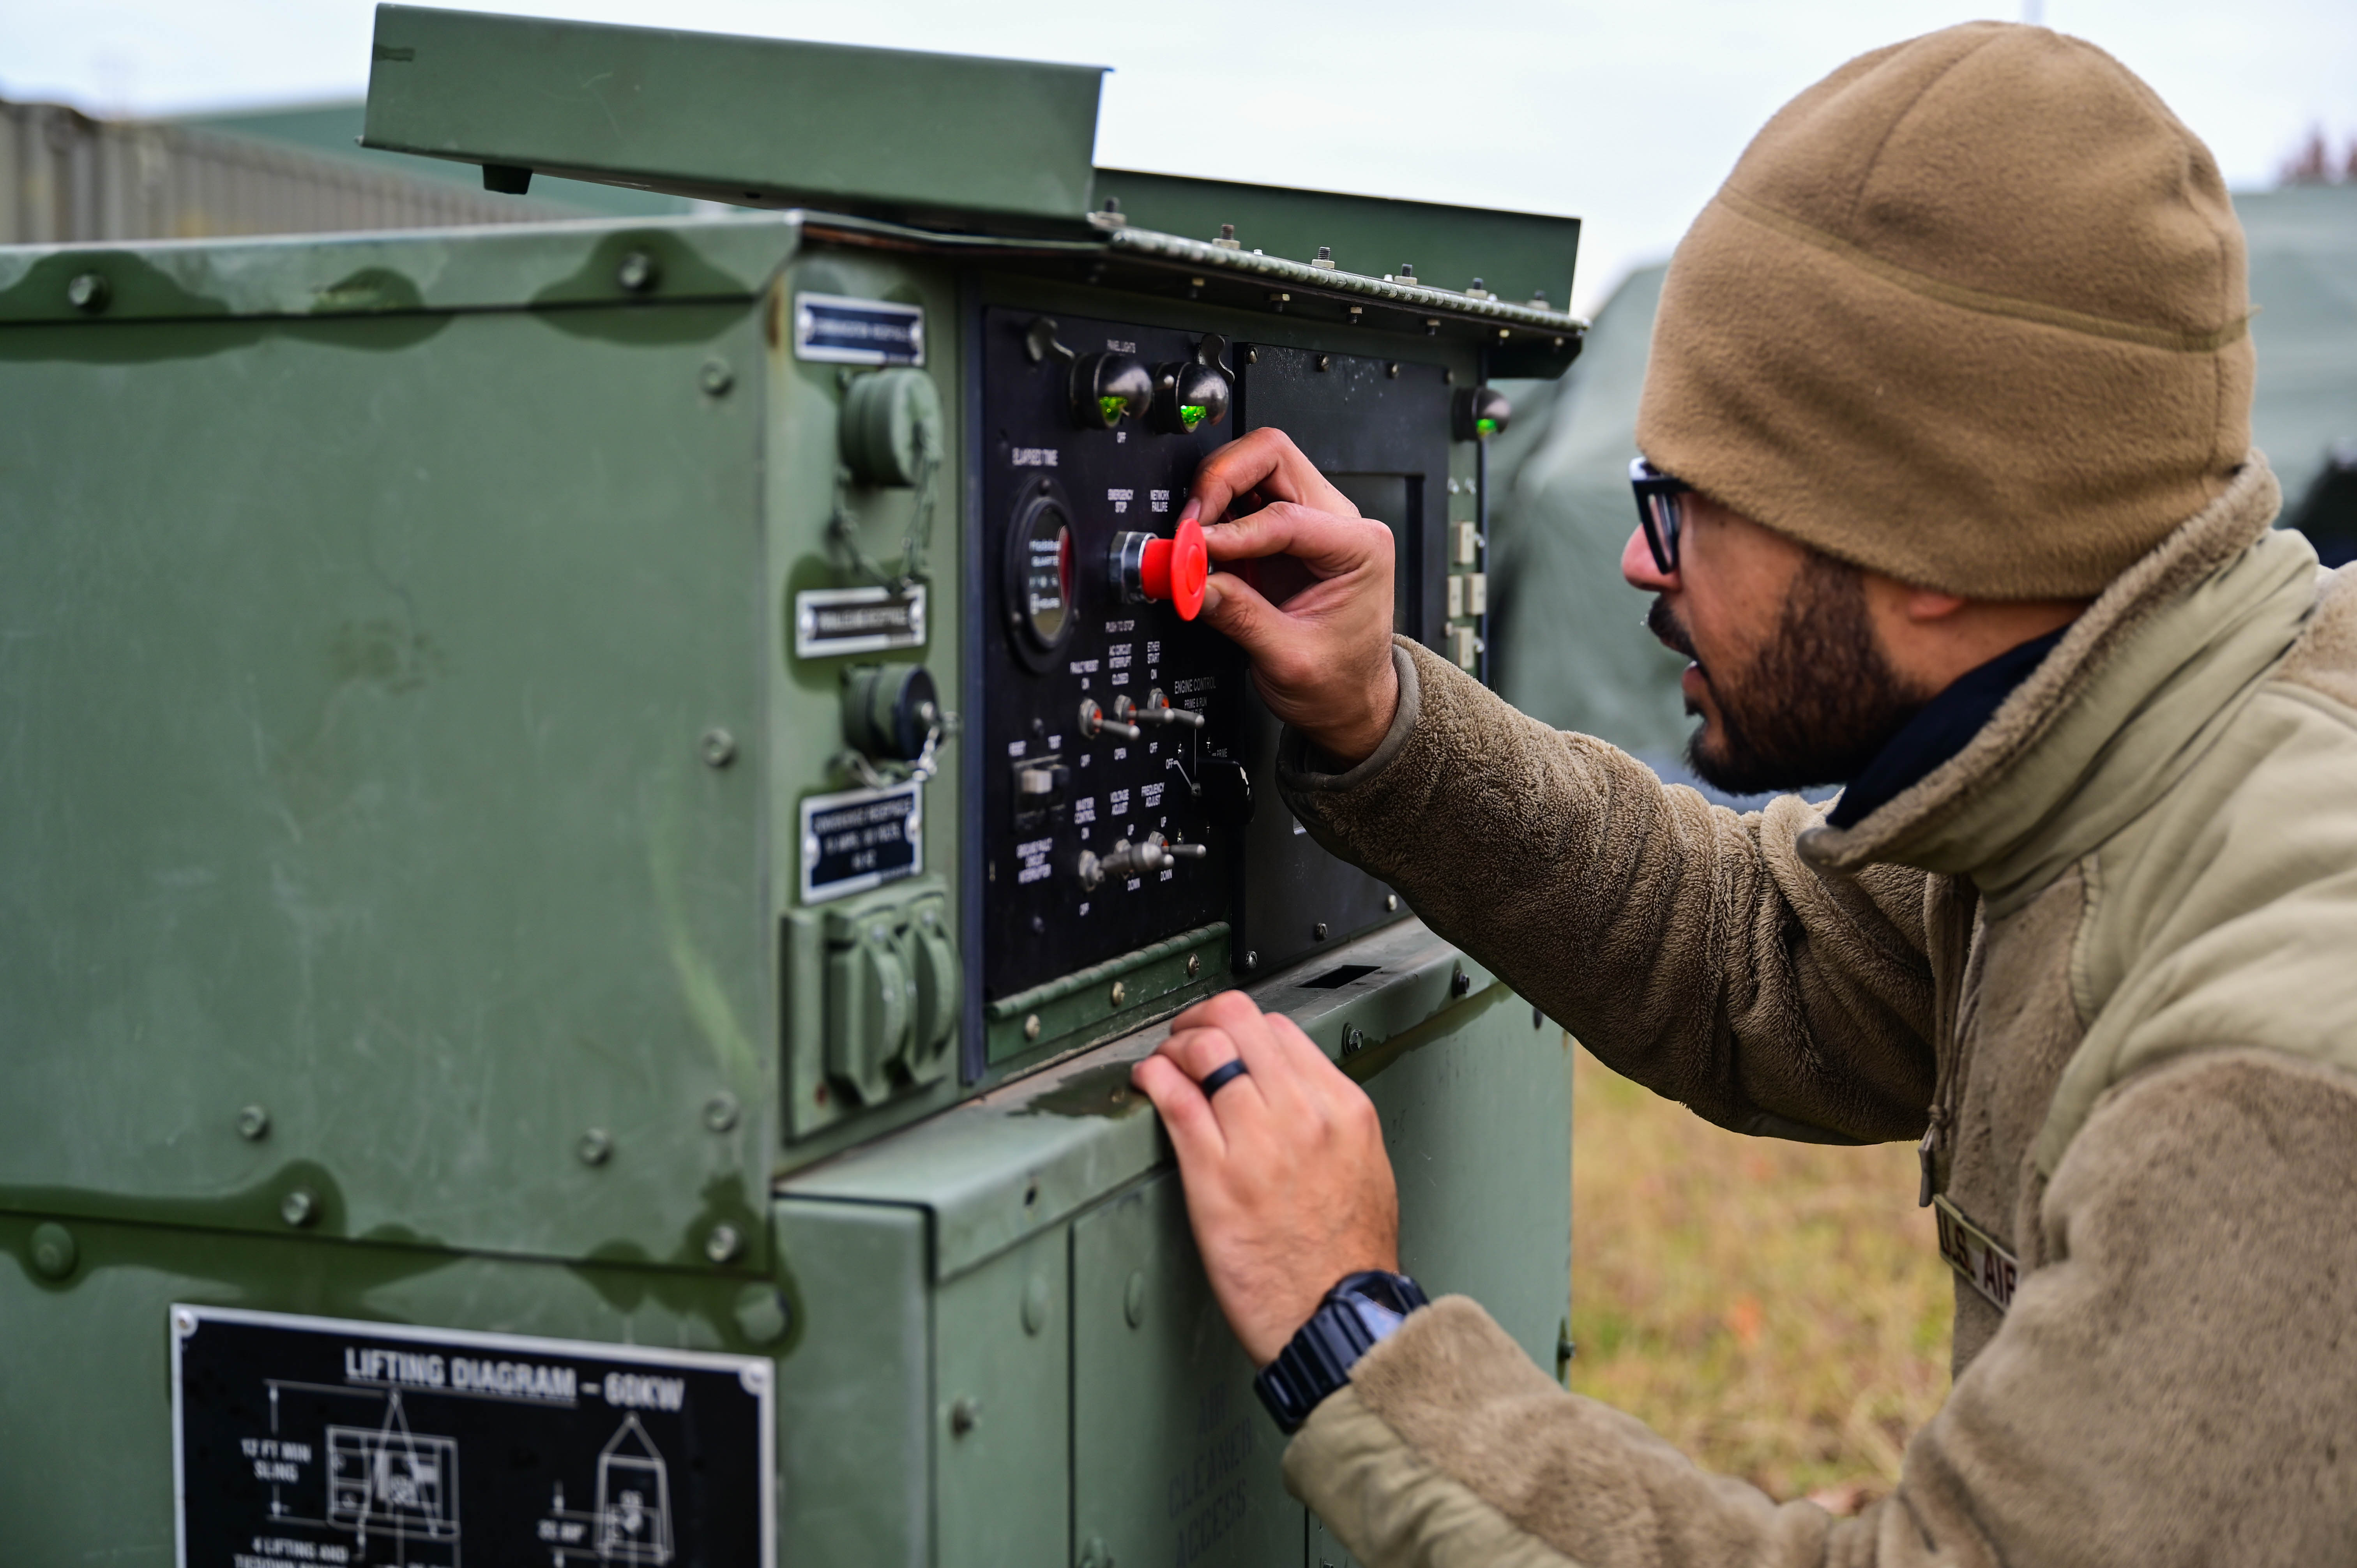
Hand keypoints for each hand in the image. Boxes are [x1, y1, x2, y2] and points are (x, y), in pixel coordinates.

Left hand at [1129, 989, 1399, 1364]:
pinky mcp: (1215, 1177)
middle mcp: (1303, 1115)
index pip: (1282, 1029)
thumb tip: (1292, 1094)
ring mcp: (1258, 1143)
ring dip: (1173, 1046)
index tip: (1225, 1040)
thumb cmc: (1349, 1259)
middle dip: (1201, 1019)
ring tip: (1163, 1063)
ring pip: (1205, 1049)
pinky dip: (1153, 1077)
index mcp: (1343, 1110)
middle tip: (1184, 1038)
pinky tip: (1146, 1081)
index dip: (1242, 1027)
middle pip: (1240, 1021)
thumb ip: (1328, 1122)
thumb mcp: (1363, 1168)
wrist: (1337, 1318)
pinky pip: (1176, 1101)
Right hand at [1186, 429, 1401, 764]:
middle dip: (1220, 480)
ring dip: (1214, 494)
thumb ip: (1239, 616)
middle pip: (1271, 456)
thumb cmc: (1341, 680)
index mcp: (1360, 546)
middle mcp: (1338, 522)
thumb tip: (1192, 581)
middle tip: (1189, 524)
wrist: (1352, 700)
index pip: (1286, 515)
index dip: (1231, 531)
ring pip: (1253, 468)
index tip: (1194, 551)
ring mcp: (1308, 522)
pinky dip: (1213, 516)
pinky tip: (1201, 548)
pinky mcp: (1281, 535)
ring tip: (1191, 538)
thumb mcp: (1289, 659)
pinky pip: (1241, 502)